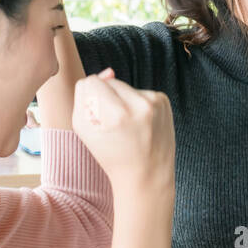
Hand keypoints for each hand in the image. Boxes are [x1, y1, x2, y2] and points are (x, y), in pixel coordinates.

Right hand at [71, 69, 174, 204]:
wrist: (147, 175)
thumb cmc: (112, 155)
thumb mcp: (84, 130)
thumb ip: (83, 96)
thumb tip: (108, 72)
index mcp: (118, 115)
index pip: (92, 83)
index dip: (89, 98)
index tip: (95, 116)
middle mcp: (139, 106)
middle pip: (109, 82)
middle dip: (106, 98)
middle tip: (113, 126)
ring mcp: (155, 102)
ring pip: (125, 86)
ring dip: (122, 101)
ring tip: (128, 127)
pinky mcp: (164, 101)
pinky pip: (140, 92)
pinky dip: (136, 105)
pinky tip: (140, 124)